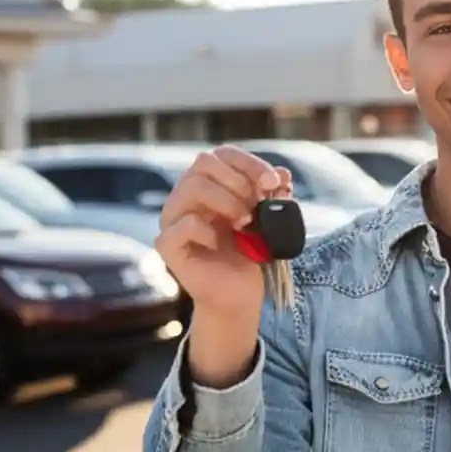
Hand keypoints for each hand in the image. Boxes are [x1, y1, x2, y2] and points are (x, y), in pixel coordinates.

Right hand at [154, 145, 291, 387]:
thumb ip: (273, 195)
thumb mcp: (267, 219)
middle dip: (238, 181)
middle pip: (204, 162)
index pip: (222, 154)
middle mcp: (185, 196)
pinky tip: (219, 244)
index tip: (274, 183)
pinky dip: (208, 231)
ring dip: (226, 202)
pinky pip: (184, 225)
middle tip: (256, 205)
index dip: (250, 163)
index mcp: (207, 183)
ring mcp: (172, 219)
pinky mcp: (167, 245)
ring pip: (192, 187)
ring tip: (244, 223)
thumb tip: (283, 175)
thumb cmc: (249, 254)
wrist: (238, 297)